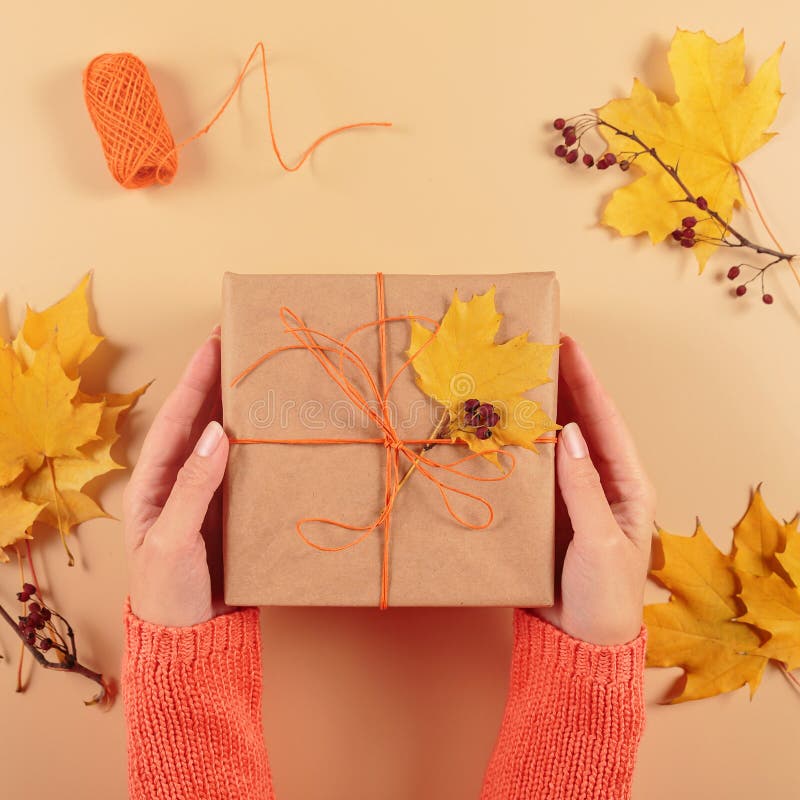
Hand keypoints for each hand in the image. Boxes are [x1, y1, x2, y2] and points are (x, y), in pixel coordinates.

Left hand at [123, 326, 235, 626]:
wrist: (192, 637)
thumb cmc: (167, 592)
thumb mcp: (173, 540)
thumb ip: (192, 488)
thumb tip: (215, 434)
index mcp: (154, 481)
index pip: (177, 417)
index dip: (197, 378)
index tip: (216, 342)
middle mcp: (181, 478)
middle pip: (202, 419)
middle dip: (221, 380)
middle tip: (245, 345)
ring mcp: (208, 492)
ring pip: (227, 439)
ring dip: (243, 407)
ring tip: (265, 375)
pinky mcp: (231, 509)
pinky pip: (247, 468)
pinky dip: (261, 444)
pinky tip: (278, 430)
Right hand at [525, 334, 655, 645]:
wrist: (579, 641)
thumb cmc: (605, 595)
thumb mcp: (601, 540)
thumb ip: (584, 489)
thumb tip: (571, 434)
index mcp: (626, 485)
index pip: (605, 422)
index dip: (587, 381)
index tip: (567, 346)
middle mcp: (599, 482)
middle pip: (580, 423)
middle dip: (561, 386)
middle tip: (536, 350)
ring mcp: (570, 495)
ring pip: (552, 443)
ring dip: (536, 412)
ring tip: (515, 379)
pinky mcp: (545, 512)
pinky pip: (531, 472)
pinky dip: (517, 448)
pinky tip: (498, 431)